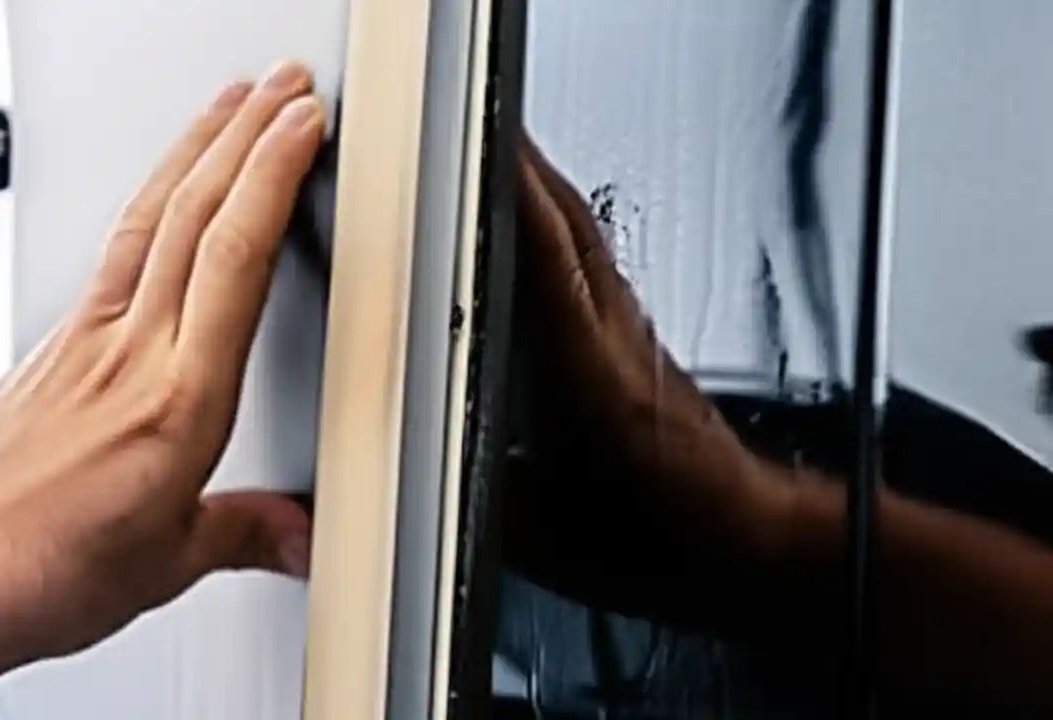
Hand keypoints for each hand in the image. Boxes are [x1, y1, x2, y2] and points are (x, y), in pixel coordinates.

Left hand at [0, 61, 322, 673]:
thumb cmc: (39, 570)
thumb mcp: (169, 561)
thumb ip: (244, 532)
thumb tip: (295, 534)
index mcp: (178, 400)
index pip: (235, 257)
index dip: (271, 178)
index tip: (302, 126)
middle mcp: (129, 353)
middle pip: (193, 213)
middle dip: (244, 134)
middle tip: (282, 85)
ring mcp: (81, 342)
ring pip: (147, 218)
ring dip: (193, 150)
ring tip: (227, 107)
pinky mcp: (48, 350)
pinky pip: (109, 253)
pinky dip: (147, 204)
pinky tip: (156, 199)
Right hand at [505, 136, 794, 621]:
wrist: (748, 544)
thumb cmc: (669, 541)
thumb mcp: (545, 535)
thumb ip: (479, 487)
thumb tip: (421, 471)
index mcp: (595, 380)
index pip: (547, 258)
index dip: (510, 195)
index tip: (474, 148)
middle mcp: (618, 340)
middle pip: (569, 222)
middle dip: (520, 163)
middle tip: (473, 127)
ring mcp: (634, 335)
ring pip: (585, 236)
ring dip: (540, 187)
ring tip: (496, 161)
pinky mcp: (640, 346)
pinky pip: (594, 264)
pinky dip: (558, 227)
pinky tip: (535, 231)